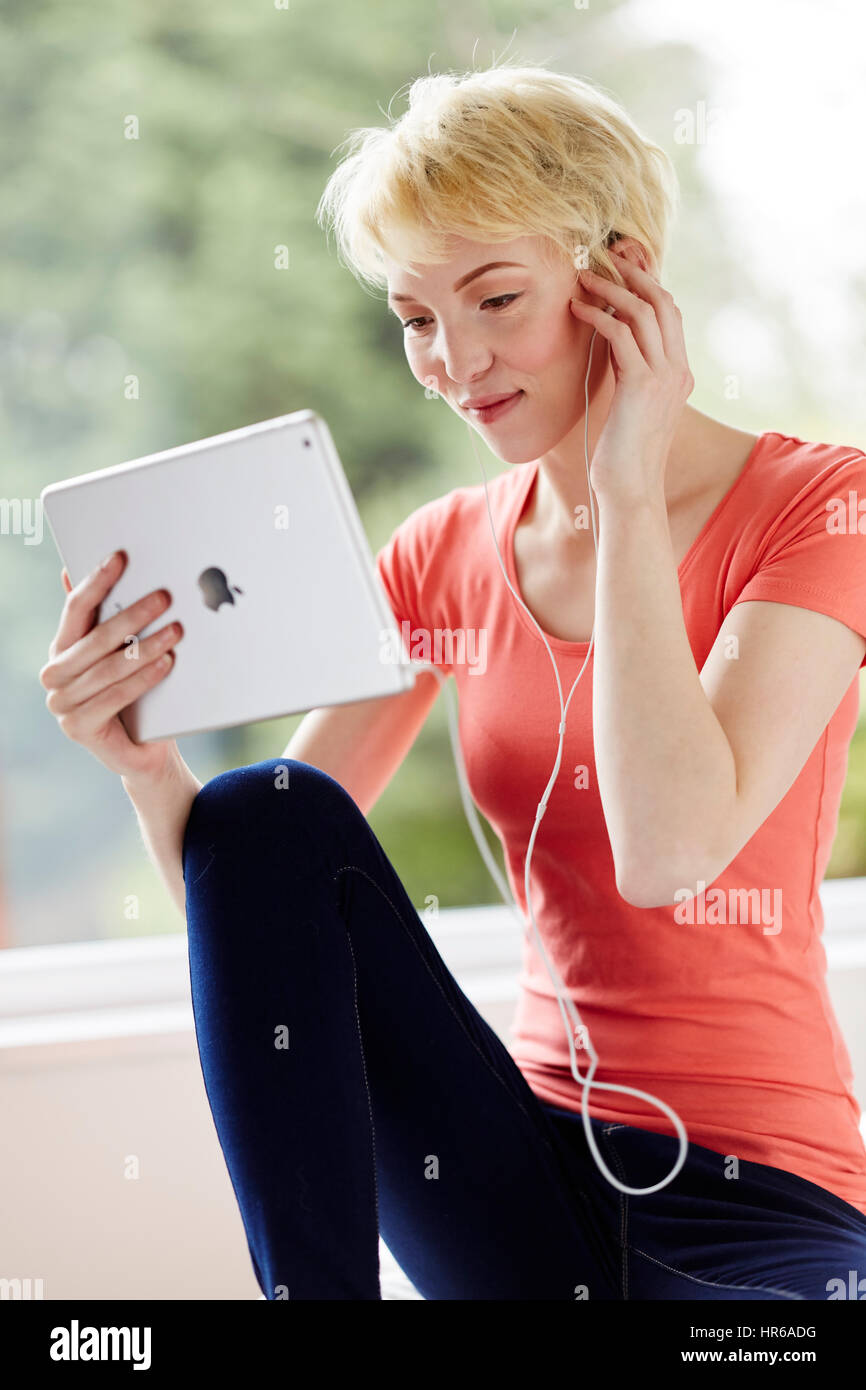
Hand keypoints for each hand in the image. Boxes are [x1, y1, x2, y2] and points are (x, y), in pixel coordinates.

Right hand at [40, 551, 183, 780]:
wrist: (145, 751)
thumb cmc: (137, 697)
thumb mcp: (124, 654)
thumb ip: (107, 618)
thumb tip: (88, 571)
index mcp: (61, 648)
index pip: (76, 608)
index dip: (97, 581)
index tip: (121, 558)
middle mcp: (54, 674)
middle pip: (96, 636)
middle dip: (133, 614)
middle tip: (165, 597)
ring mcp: (61, 703)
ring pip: (109, 667)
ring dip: (145, 646)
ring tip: (176, 631)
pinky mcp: (77, 727)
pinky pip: (114, 696)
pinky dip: (143, 679)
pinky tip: (166, 664)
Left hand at [570, 248, 693, 504]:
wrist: (631, 490)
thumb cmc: (623, 456)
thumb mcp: (631, 409)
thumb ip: (630, 377)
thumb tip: (612, 353)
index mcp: (679, 374)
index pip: (669, 315)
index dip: (647, 286)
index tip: (620, 270)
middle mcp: (677, 371)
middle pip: (662, 303)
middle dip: (634, 275)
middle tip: (605, 260)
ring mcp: (663, 377)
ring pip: (643, 313)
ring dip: (611, 290)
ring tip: (583, 279)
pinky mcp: (641, 386)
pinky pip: (621, 335)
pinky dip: (599, 316)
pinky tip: (578, 310)